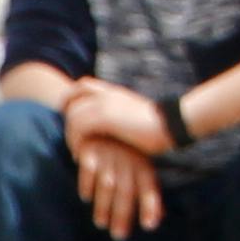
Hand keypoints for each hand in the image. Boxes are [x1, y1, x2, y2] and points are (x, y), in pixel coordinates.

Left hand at [64, 78, 178, 158]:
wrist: (172, 124)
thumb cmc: (161, 126)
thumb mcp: (137, 116)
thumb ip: (122, 116)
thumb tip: (117, 127)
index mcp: (115, 91)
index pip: (83, 84)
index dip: (71, 98)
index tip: (69, 116)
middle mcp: (108, 94)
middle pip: (72, 98)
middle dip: (67, 119)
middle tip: (72, 140)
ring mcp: (106, 104)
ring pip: (73, 115)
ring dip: (71, 135)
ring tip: (77, 153)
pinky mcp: (105, 118)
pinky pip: (79, 127)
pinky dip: (76, 142)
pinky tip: (82, 155)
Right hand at [70, 116, 163, 237]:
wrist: (104, 119)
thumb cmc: (126, 151)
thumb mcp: (140, 166)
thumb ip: (148, 191)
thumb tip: (158, 218)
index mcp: (142, 164)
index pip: (148, 187)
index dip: (150, 205)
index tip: (150, 226)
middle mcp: (126, 160)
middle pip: (125, 191)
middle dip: (123, 214)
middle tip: (119, 236)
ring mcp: (108, 155)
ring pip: (107, 184)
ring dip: (103, 205)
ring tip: (101, 224)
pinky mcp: (90, 150)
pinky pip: (88, 170)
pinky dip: (87, 184)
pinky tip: (86, 197)